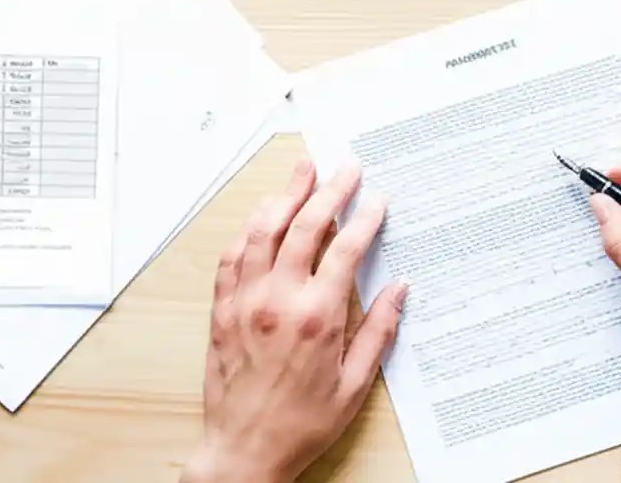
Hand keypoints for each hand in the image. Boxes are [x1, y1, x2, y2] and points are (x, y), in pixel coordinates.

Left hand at [182, 159, 407, 482]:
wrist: (244, 452)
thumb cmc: (301, 425)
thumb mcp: (355, 385)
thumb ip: (378, 332)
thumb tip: (398, 291)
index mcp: (316, 318)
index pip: (345, 249)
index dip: (364, 218)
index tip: (376, 200)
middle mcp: (278, 302)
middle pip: (304, 227)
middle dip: (328, 190)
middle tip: (343, 167)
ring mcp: (245, 303)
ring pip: (262, 232)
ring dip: (283, 196)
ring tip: (301, 172)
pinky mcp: (222, 312)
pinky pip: (232, 258)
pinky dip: (248, 230)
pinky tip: (261, 217)